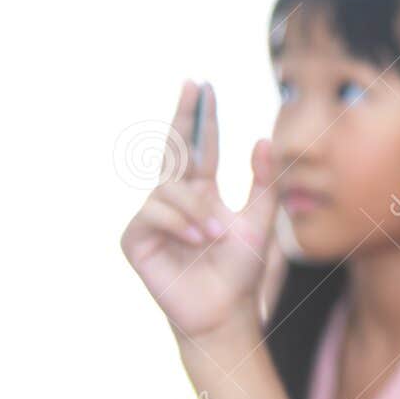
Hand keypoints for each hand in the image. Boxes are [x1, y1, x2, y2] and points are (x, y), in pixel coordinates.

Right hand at [119, 81, 278, 346]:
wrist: (226, 313)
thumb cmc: (241, 273)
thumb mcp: (260, 222)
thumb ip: (263, 183)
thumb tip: (261, 138)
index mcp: (202, 194)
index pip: (198, 147)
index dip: (199, 118)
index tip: (201, 85)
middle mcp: (174, 201)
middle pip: (173, 149)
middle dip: (183, 115)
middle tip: (192, 85)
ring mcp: (153, 219)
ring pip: (169, 188)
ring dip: (196, 209)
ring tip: (215, 235)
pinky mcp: (136, 240)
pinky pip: (152, 213)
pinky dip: (178, 223)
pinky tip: (196, 240)